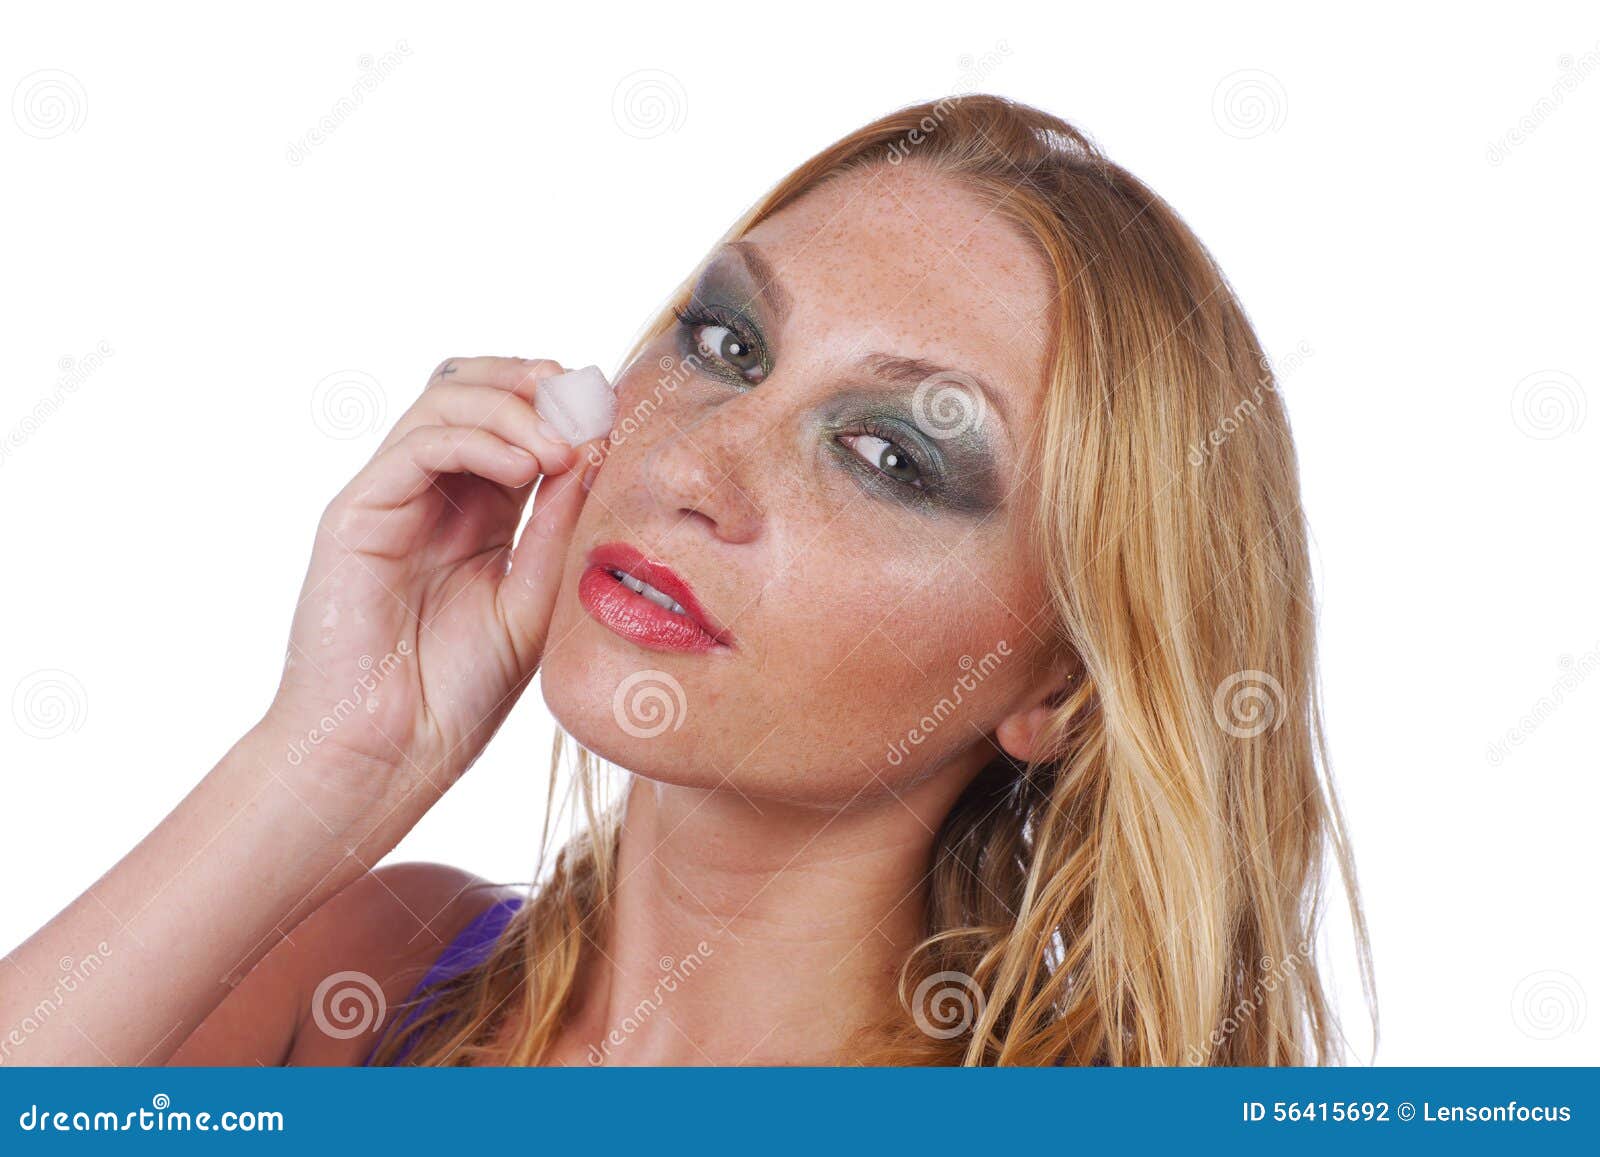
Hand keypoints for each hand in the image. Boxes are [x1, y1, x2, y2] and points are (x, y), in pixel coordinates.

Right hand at [262, 356, 591, 805]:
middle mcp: (430, 494)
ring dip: (514, 407)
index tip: (615, 413)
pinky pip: (419, 445)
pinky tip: (528, 466)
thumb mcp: (534, 597)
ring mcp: (391, 498)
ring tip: (564, 444)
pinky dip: (479, 439)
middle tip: (588, 403)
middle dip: (536, 384)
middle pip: (474, 389)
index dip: (562, 405)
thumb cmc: (456, 693)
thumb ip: (559, 524)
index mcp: (478, 511)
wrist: (390, 753)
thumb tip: (596, 450)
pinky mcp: (357, 513)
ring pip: (444, 400)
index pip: (515, 421)